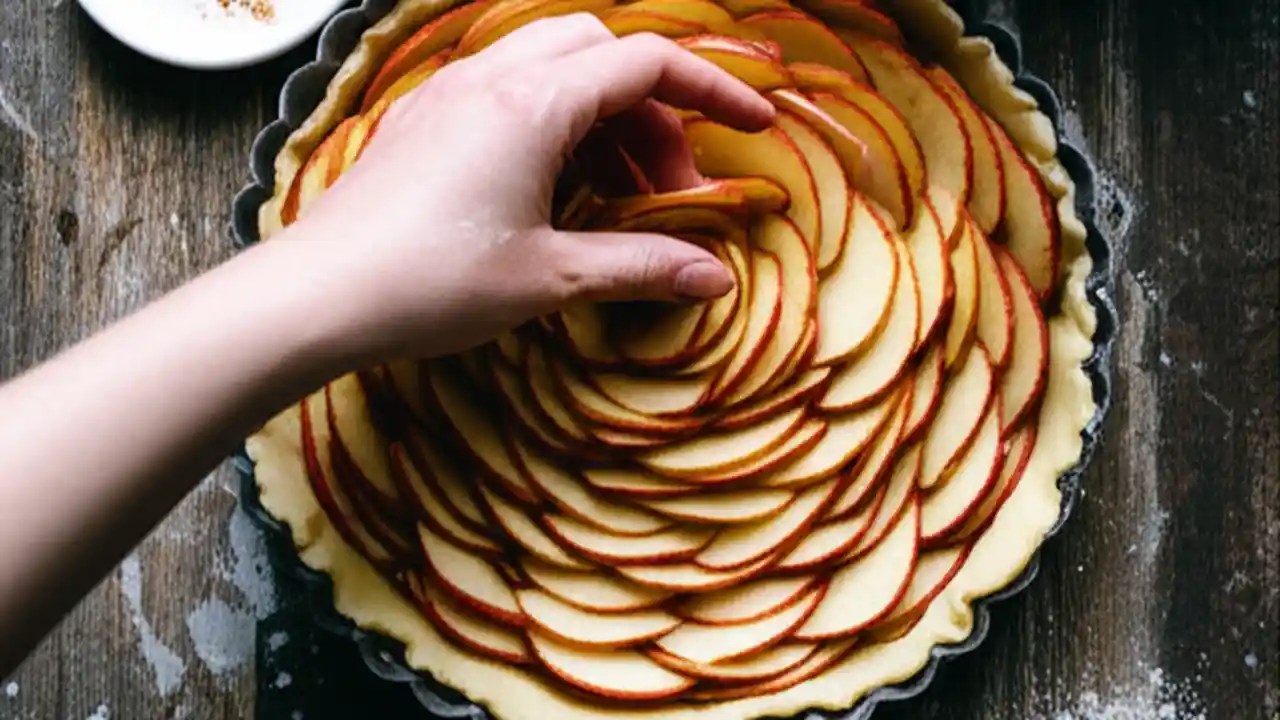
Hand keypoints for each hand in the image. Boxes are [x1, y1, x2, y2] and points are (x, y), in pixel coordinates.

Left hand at [288, 14, 774, 360]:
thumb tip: (716, 278)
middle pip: (601, 52)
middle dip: (653, 109)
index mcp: (531, 104)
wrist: (314, 298)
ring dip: (603, 119)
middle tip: (670, 186)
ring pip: (553, 69)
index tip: (755, 128)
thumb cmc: (429, 284)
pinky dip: (555, 126)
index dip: (714, 89)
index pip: (647, 63)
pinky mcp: (424, 120)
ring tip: (619, 198)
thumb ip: (639, 266)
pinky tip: (556, 191)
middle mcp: (491, 79)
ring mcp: (451, 94)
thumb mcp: (548, 279)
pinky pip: (509, 93)